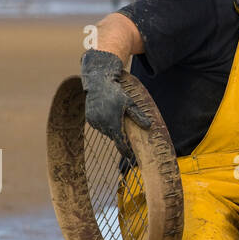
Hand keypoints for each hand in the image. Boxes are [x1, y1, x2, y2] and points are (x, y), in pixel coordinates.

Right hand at [80, 49, 150, 163]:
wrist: (98, 83)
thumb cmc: (117, 93)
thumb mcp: (130, 104)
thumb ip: (139, 116)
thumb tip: (149, 126)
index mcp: (114, 125)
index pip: (120, 144)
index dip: (126, 151)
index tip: (130, 156)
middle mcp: (103, 126)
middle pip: (114, 137)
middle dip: (119, 135)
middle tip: (125, 129)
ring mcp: (95, 123)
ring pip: (106, 131)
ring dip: (111, 129)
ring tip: (115, 118)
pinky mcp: (89, 119)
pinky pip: (98, 126)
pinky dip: (103, 124)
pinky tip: (106, 114)